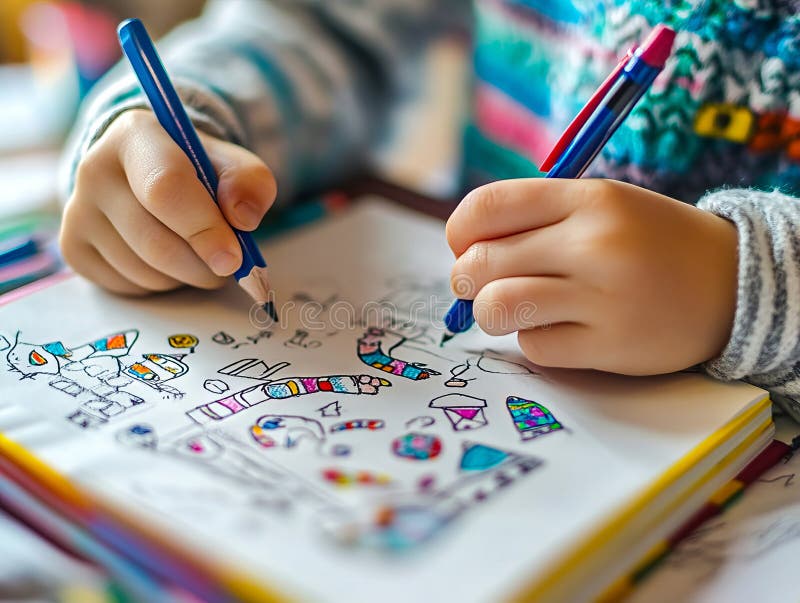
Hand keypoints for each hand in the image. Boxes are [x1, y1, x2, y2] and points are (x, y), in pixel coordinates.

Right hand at [61, 109, 276, 294]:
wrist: (150, 173)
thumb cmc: (198, 169)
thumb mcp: (233, 165)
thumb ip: (250, 183)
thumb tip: (242, 218)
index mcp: (135, 136)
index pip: (165, 188)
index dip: (204, 229)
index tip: (234, 258)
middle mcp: (94, 169)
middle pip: (156, 243)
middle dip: (203, 265)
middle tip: (228, 263)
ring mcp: (77, 210)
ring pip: (144, 272)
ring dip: (185, 276)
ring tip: (196, 253)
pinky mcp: (73, 247)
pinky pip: (128, 287)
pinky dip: (160, 285)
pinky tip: (167, 260)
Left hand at [446, 179, 738, 374]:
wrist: (732, 284)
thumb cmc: (648, 241)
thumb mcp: (601, 205)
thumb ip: (535, 218)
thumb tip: (461, 250)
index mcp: (587, 198)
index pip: (485, 207)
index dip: (459, 232)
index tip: (465, 247)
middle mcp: (593, 243)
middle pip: (479, 263)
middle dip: (466, 278)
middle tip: (482, 285)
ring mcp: (603, 297)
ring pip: (496, 307)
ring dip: (491, 312)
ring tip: (513, 308)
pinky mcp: (610, 346)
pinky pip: (535, 348)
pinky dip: (535, 341)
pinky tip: (560, 329)